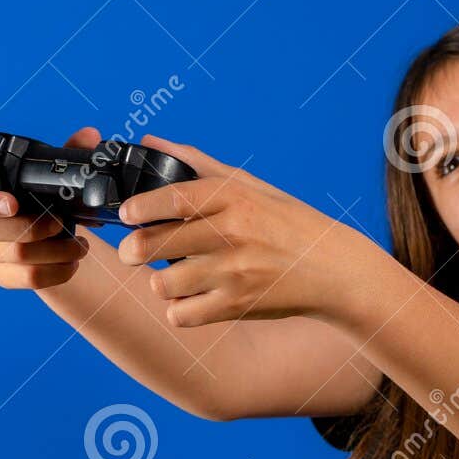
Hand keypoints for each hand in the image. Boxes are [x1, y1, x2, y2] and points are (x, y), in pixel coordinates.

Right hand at [0, 126, 96, 289]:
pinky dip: (56, 272)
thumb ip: (67, 152)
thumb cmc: (38, 194)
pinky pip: (26, 279)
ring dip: (54, 251)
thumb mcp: (48, 173)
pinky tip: (73, 263)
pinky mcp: (2, 275)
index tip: (12, 202)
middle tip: (62, 222)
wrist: (46, 230)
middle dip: (31, 227)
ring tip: (81, 244)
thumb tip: (90, 135)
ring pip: (13, 257)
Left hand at [114, 133, 366, 326]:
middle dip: (132, 250)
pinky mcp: (236, 306)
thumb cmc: (286, 222)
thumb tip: (149, 143)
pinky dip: (179, 309)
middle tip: (133, 250)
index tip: (126, 214)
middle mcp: (231, 233)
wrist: (332, 270)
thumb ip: (195, 164)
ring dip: (160, 281)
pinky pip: (181, 315)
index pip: (171, 198)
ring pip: (162, 282)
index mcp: (233, 198)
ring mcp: (234, 272)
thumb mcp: (248, 185)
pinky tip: (191, 298)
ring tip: (171, 275)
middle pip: (153, 244)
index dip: (139, 208)